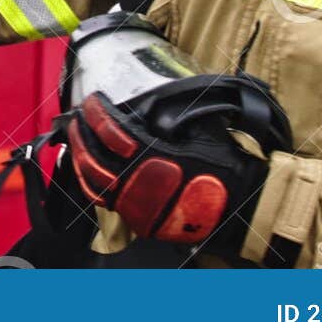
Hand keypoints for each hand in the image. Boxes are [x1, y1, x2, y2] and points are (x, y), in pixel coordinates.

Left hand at [65, 90, 269, 248]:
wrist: (243, 203)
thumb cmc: (224, 165)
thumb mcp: (196, 129)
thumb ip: (162, 118)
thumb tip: (134, 107)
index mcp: (153, 158)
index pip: (110, 129)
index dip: (96, 111)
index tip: (94, 99)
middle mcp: (139, 186)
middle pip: (92, 157)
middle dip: (80, 132)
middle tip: (78, 115)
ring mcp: (137, 208)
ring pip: (92, 183)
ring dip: (80, 156)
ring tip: (78, 138)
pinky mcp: (139, 221)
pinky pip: (105, 201)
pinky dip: (92, 181)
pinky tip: (90, 167)